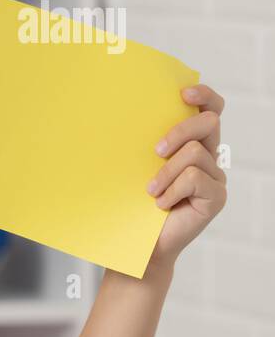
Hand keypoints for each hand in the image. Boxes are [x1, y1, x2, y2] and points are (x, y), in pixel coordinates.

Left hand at [144, 84, 225, 273]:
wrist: (140, 243)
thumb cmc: (134, 202)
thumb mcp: (137, 166)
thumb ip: (144, 143)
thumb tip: (120, 113)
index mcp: (192, 142)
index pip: (211, 108)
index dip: (204, 95)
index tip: (183, 93)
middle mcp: (209, 156)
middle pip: (208, 122)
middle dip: (178, 131)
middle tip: (154, 151)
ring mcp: (215, 177)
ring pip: (194, 153)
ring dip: (165, 172)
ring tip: (150, 191)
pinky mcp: (216, 197)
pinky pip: (194, 178)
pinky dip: (171, 190)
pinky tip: (161, 204)